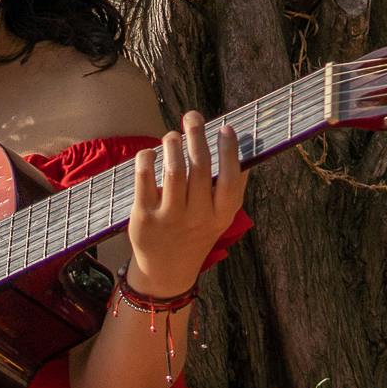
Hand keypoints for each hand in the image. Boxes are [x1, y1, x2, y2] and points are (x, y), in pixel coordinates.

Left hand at [128, 110, 244, 297]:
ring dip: (172, 144)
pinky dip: (147, 158)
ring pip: (174, 170)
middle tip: (193, 117)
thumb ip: (231, 188)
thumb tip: (243, 145)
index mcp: (220, 216)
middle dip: (196, 135)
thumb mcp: (220, 217)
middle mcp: (197, 217)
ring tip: (172, 136)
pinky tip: (150, 152)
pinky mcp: (143, 217)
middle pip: (200, 168)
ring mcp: (169, 217)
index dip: (230, 151)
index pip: (231, 179)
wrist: (166, 271)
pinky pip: (144, 179)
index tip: (225, 128)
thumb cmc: (196, 234)